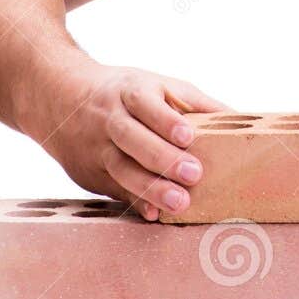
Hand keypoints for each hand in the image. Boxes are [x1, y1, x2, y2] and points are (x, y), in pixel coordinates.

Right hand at [29, 62, 229, 220]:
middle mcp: (107, 118)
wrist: (58, 97)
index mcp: (129, 91)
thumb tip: (239, 119)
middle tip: (195, 174)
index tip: (188, 135)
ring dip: (149, 187)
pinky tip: (152, 214)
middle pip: (132, 138)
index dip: (166, 120)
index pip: (146, 104)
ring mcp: (93, 147)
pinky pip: (109, 188)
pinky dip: (131, 201)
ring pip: (119, 167)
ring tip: (179, 202)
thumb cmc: (125, 92)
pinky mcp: (86, 172)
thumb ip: (196, 102)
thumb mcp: (157, 85)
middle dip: (162, 158)